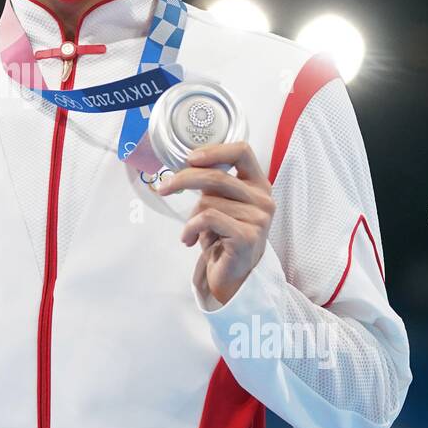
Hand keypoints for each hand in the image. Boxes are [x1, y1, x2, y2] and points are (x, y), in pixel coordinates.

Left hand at [153, 142, 274, 305]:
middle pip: (217, 175)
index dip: (214, 150)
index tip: (190, 158)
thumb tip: (187, 165)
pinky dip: (191, 228)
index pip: (242, 151)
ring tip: (191, 231)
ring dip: (191, 217)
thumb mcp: (221, 205)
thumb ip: (213, 185)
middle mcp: (263, 199)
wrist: (234, 277)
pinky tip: (189, 240)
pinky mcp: (247, 236)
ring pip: (209, 201)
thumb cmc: (225, 238)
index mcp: (258, 185)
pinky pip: (208, 219)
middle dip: (184, 179)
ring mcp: (258, 218)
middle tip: (164, 187)